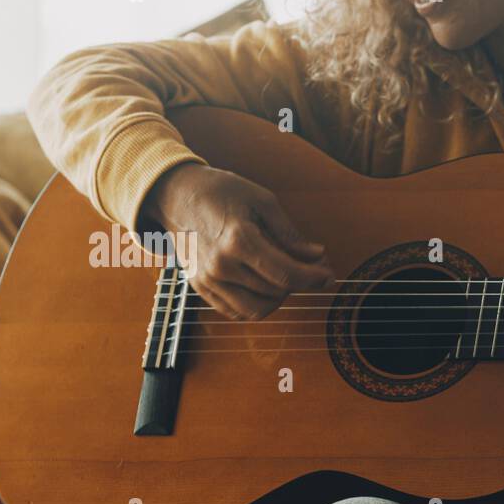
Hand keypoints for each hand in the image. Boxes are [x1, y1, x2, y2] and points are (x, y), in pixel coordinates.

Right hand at [141, 162, 335, 319]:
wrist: (176, 195)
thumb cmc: (221, 192)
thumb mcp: (262, 201)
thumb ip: (290, 234)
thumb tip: (317, 255)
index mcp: (238, 240)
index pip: (286, 274)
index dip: (313, 278)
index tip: (328, 275)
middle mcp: (221, 265)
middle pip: (276, 292)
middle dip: (300, 284)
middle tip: (311, 269)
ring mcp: (208, 280)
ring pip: (257, 310)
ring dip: (279, 298)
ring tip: (285, 277)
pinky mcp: (200, 288)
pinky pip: (236, 312)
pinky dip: (256, 305)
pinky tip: (265, 286)